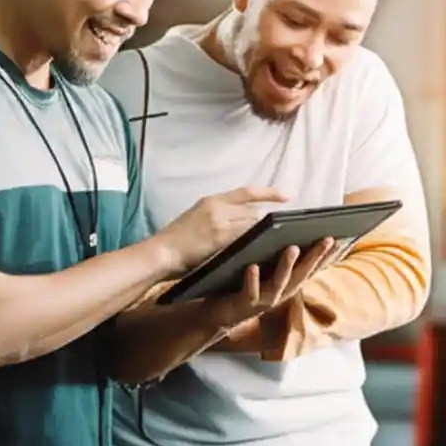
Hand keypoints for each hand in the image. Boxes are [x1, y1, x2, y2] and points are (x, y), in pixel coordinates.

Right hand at [152, 186, 288, 276]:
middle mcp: (217, 207)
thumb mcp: (195, 218)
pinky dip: (254, 245)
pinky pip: (245, 239)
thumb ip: (216, 216)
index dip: (269, 193)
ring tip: (270, 245)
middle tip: (278, 232)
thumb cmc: (175, 241)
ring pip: (251, 225)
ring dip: (261, 235)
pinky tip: (260, 253)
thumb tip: (239, 220)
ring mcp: (219, 223)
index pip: (246, 192)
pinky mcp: (219, 239)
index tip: (286, 195)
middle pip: (253, 212)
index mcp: (211, 201)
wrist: (160, 253)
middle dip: (265, 222)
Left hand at [207, 237, 335, 330]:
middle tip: (327, 238)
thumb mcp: (266, 272)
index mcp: (288, 283)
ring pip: (279, 282)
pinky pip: (250, 292)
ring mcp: (264, 300)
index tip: (341, 239)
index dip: (328, 256)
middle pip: (302, 273)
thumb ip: (279, 258)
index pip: (312, 268)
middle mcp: (281, 293)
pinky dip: (253, 279)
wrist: (219, 314)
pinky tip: (253, 266)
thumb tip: (293, 231)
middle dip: (316, 256)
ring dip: (287, 265)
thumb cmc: (244, 286)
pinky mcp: (245, 305)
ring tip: (292, 248)